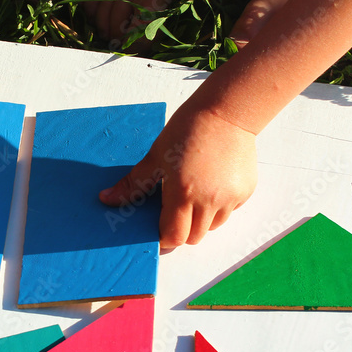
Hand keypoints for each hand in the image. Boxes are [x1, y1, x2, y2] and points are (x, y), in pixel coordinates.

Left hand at [99, 100, 257, 248]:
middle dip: (182, 231)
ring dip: (201, 220)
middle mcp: (209, 200)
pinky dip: (219, 206)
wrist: (225, 112)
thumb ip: (133, 184)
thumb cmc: (187, 129)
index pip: (174, 236)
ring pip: (213, 226)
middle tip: (173, 211)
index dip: (164, 238)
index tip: (157, 230)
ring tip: (193, 195)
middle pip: (194, 237)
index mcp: (183, 193)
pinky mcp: (245, 191)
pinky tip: (211, 184)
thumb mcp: (155, 157)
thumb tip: (106, 199)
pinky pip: (230, 211)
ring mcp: (230, 197)